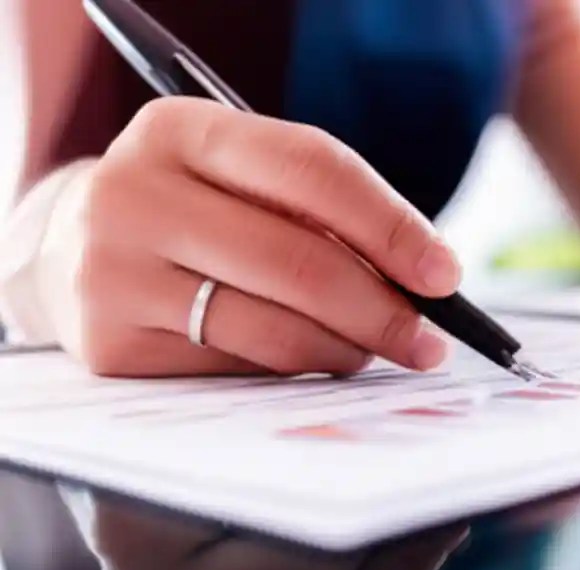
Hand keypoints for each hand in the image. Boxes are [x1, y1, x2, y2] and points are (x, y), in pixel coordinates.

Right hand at [35, 97, 460, 377]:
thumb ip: (324, 212)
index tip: (445, 275)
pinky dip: (292, 369)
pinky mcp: (111, 342)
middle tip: (431, 340)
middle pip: (299, 261)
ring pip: (274, 327)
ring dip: (347, 348)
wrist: (72, 251)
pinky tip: (308, 358)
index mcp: (182, 130)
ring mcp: (113, 270)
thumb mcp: (242, 179)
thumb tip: (427, 280)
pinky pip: (239, 368)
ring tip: (373, 349)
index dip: (391, 226)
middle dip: (383, 309)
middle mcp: (135, 193)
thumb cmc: (196, 211)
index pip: (312, 170)